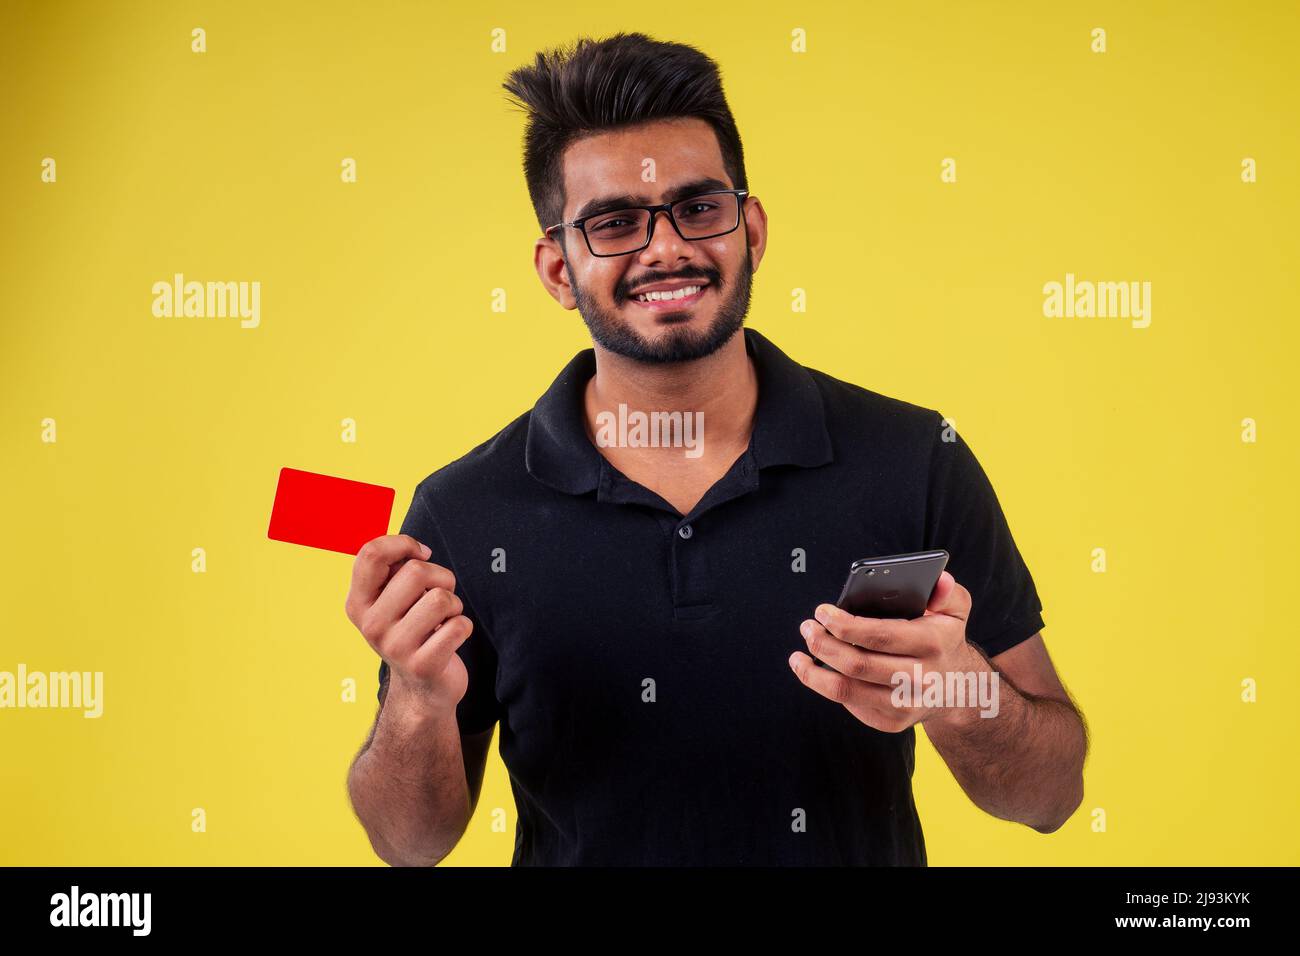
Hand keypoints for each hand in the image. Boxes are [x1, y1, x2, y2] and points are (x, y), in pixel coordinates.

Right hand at [345, 533, 472, 717]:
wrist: (421, 689)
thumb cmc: (413, 630)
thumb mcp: (392, 600)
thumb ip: (395, 569)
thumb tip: (417, 552)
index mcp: (358, 603)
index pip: (371, 553)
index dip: (404, 544)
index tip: (422, 555)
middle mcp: (370, 625)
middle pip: (416, 571)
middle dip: (441, 578)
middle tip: (439, 599)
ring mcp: (395, 647)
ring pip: (442, 598)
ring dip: (454, 605)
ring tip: (443, 621)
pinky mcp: (423, 665)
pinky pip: (459, 626)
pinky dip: (464, 627)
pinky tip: (450, 640)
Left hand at [788, 571, 982, 732]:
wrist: (958, 689)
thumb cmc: (944, 639)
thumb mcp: (955, 611)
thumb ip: (947, 591)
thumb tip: (939, 579)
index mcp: (932, 645)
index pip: (878, 635)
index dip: (844, 624)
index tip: (822, 612)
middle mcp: (920, 679)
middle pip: (857, 664)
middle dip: (822, 645)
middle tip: (807, 628)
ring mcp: (905, 705)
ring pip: (846, 691)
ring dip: (813, 673)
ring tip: (798, 657)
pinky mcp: (892, 722)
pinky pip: (851, 705)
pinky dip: (829, 688)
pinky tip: (820, 672)